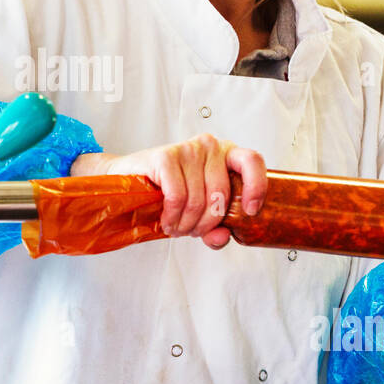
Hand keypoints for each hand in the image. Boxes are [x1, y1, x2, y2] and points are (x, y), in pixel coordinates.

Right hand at [69, 135, 266, 249]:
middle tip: (190, 231)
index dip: (256, 187)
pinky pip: (177, 196)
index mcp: (225, 155)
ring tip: (175, 227)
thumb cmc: (167, 194)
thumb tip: (223, 237)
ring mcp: (187, 149)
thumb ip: (215, 228)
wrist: (128, 180)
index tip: (248, 211)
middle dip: (205, 223)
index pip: (252, 162)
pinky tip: (165, 219)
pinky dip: (172, 215)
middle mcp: (210, 146)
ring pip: (197, 200)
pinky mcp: (165, 156)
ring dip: (185, 224)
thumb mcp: (198, 214)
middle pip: (221, 194)